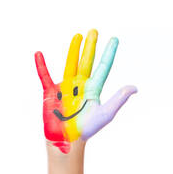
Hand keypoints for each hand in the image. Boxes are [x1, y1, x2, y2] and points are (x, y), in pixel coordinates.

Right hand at [35, 29, 135, 152]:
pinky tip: (39, 54)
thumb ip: (118, 99)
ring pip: (70, 64)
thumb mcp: (104, 114)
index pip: (103, 67)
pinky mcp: (50, 93)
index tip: (115, 39)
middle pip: (86, 62)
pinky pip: (45, 76)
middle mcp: (80, 85)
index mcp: (93, 89)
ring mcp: (65, 88)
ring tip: (77, 36)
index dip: (109, 54)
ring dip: (73, 51)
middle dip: (90, 47)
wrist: (66, 142)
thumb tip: (134, 87)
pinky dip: (42, 66)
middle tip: (94, 31)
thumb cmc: (85, 130)